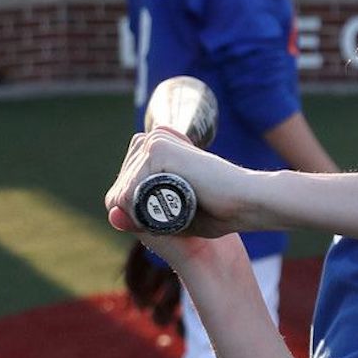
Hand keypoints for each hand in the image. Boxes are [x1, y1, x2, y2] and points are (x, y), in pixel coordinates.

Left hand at [106, 129, 252, 249]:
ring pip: (123, 193)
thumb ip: (142, 216)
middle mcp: (153, 140)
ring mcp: (155, 142)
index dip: (139, 212)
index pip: (122, 189)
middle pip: (119, 190)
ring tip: (184, 204)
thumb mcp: (174, 217)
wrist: (246, 203)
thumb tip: (112, 215)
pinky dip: (148, 209)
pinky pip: (130, 192)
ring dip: (147, 213)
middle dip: (141, 213)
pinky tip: (179, 201)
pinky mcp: (159, 149)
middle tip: (183, 209)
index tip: (173, 214)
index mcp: (158, 150)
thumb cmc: (219, 212)